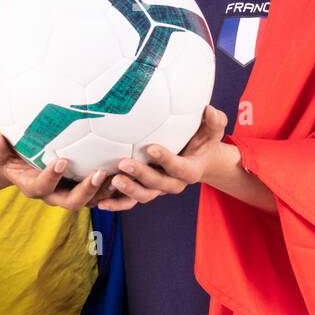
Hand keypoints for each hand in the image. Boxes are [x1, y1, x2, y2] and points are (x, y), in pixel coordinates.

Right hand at [0, 133, 112, 209]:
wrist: (18, 165)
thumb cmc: (8, 156)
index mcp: (33, 187)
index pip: (43, 186)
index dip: (52, 177)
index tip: (61, 160)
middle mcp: (54, 195)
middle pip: (72, 201)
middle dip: (86, 190)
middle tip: (99, 172)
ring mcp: (69, 194)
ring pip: (90, 200)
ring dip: (105, 190)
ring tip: (119, 175)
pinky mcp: (82, 190)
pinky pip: (99, 194)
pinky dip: (112, 186)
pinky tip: (125, 171)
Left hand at [95, 105, 228, 211]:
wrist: (197, 160)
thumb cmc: (201, 141)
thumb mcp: (210, 132)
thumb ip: (214, 123)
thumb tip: (210, 110)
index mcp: (190, 171)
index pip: (179, 167)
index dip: (166, 160)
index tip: (151, 148)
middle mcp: (173, 184)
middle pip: (157, 184)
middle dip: (140, 175)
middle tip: (123, 163)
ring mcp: (158, 190)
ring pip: (143, 195)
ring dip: (127, 190)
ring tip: (112, 180)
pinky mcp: (145, 193)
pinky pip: (130, 202)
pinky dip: (116, 204)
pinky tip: (100, 203)